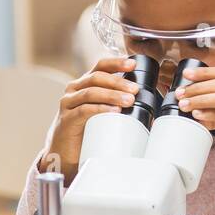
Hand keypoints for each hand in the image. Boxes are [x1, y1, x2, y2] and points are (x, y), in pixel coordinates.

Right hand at [41, 57, 135, 183]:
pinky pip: (84, 110)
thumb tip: (149, 108)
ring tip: (129, 101)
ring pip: (91, 92)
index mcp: (85, 83)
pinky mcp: (67, 120)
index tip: (133, 64)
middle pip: (97, 77)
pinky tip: (114, 111)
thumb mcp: (103, 112)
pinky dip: (100, 109)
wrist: (66, 152)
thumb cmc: (88, 130)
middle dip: (118, 82)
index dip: (116, 63)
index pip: (100, 66)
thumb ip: (118, 104)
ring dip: (112, 95)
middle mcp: (75, 90)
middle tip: (135, 89)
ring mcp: (68, 104)